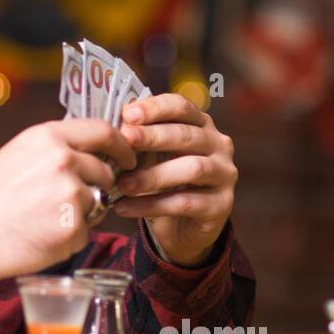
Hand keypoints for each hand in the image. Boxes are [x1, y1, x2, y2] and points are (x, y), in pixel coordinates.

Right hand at [0, 119, 135, 283]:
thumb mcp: (17, 154)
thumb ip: (55, 149)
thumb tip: (90, 153)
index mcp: (48, 137)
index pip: (103, 131)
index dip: (121, 145)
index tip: (127, 156)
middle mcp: (64, 161)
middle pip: (104, 172)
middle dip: (96, 186)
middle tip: (67, 200)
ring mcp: (71, 195)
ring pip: (97, 203)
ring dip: (81, 212)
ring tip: (43, 218)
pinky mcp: (74, 228)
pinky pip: (86, 231)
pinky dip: (69, 237)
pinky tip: (40, 235)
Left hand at [114, 93, 236, 266]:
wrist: (182, 226)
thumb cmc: (162, 182)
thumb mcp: (150, 157)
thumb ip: (137, 140)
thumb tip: (108, 127)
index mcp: (200, 124)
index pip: (181, 107)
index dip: (155, 108)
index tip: (127, 114)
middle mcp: (219, 145)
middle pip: (186, 135)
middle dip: (153, 136)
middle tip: (124, 140)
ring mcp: (224, 174)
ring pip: (192, 169)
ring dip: (153, 176)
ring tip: (122, 184)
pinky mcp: (222, 204)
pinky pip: (185, 202)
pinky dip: (151, 205)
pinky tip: (124, 208)